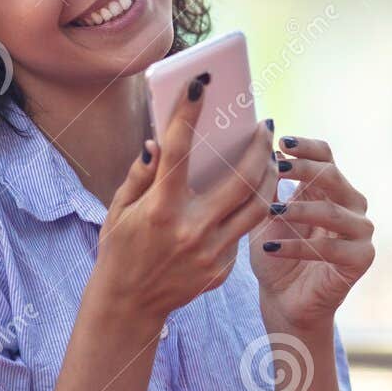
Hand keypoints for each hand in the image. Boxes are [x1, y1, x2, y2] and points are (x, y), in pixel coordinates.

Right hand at [90, 75, 276, 330]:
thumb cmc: (119, 250)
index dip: (188, 113)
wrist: (128, 306)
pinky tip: (254, 192)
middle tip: (265, 125)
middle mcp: (192, 230)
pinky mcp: (223, 269)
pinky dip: (251, 209)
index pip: (179, 151)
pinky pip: (244, 232)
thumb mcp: (119, 211)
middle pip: (243, 179)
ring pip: (259, 206)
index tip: (200, 84)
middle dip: (259, 146)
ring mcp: (212, 252)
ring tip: (272, 156)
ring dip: (270, 176)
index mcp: (161, 210)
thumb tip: (158, 142)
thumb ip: (141, 175)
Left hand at [250, 135, 374, 333]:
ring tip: (271, 212)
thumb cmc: (274, 253)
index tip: (280, 142)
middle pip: (333, 175)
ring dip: (298, 210)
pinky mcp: (361, 258)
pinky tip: (270, 248)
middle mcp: (351, 205)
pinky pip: (330, 249)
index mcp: (330, 188)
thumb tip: (254, 146)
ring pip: (333, 212)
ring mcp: (360, 231)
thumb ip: (266, 185)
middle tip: (276, 167)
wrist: (283, 300)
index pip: (326, 155)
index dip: (305, 147)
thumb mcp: (264, 215)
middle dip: (303, 169)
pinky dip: (297, 248)